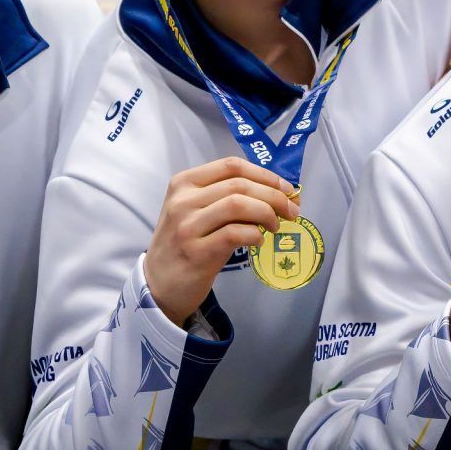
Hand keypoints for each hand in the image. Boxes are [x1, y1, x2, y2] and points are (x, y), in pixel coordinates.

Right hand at [145, 157, 298, 325]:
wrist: (159, 284)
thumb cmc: (185, 244)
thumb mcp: (196, 212)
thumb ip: (226, 197)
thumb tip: (278, 192)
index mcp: (184, 183)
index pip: (231, 165)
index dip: (265, 174)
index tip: (286, 188)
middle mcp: (183, 201)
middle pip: (239, 184)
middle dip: (274, 195)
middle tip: (292, 211)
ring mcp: (187, 226)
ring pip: (238, 204)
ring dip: (268, 213)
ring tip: (276, 226)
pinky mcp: (196, 251)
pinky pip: (235, 233)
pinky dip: (254, 234)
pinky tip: (259, 240)